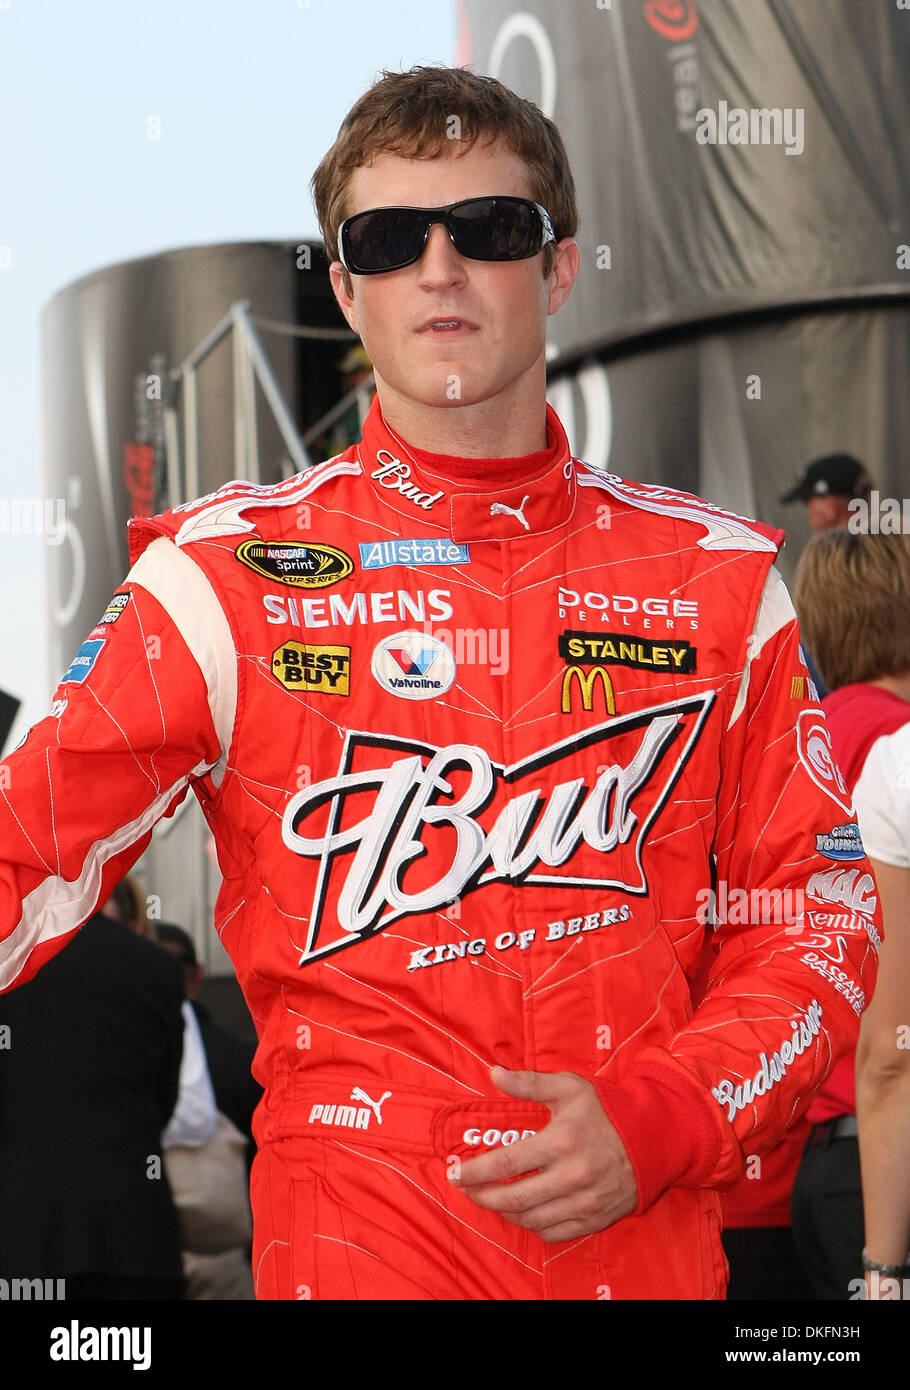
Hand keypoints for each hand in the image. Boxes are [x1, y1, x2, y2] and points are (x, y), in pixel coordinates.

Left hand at [449, 1065, 637, 1242]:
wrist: (657, 1136)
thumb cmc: (608, 1109)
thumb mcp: (569, 1087)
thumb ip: (529, 1083)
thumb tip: (493, 1073)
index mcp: (561, 1142)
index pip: (506, 1164)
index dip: (475, 1172)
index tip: (454, 1173)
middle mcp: (571, 1177)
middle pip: (513, 1198)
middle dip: (482, 1196)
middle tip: (467, 1189)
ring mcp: (584, 1202)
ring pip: (530, 1219)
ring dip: (504, 1212)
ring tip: (491, 1198)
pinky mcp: (595, 1218)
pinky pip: (553, 1232)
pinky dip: (531, 1225)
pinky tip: (522, 1211)